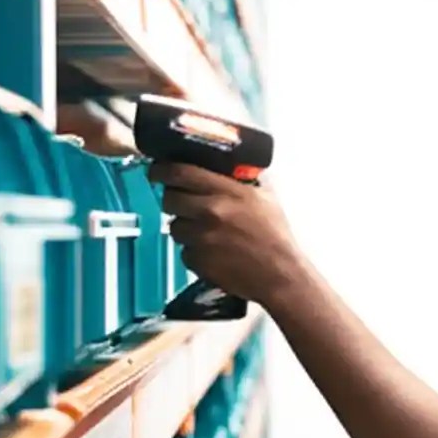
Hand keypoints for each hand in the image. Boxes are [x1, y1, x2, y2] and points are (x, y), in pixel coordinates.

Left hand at [147, 161, 303, 305]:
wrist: (280, 274)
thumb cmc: (275, 235)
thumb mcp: (266, 197)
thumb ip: (245, 178)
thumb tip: (228, 163)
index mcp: (227, 191)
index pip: (180, 172)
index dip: (162, 170)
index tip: (157, 171)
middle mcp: (211, 212)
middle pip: (170, 199)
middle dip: (174, 199)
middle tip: (183, 203)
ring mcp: (202, 238)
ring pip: (175, 227)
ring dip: (186, 228)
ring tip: (206, 233)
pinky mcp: (198, 261)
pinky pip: (185, 251)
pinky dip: (195, 252)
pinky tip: (213, 253)